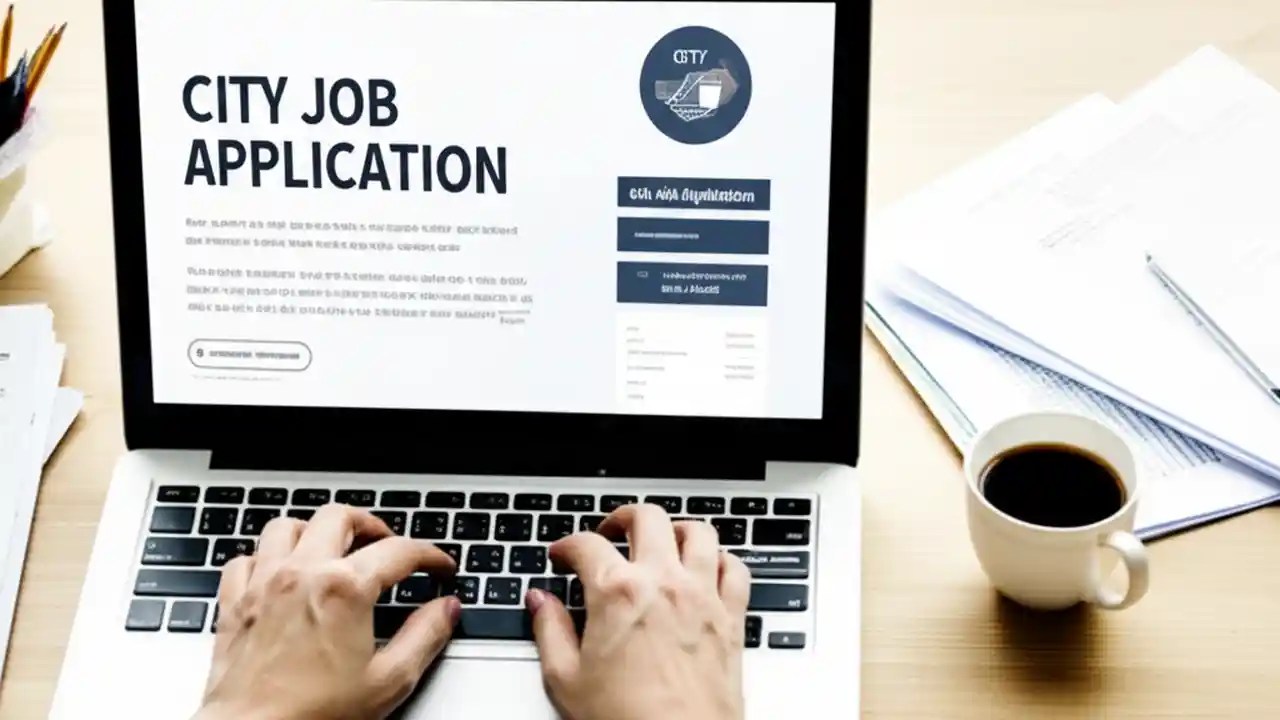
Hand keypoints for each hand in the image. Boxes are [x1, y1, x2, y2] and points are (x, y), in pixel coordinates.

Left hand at [195, 504, 460, 719]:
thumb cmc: (312, 716)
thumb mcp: (388, 681)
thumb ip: (425, 637)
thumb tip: (446, 610)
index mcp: (345, 588)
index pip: (400, 551)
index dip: (430, 555)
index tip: (439, 566)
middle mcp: (302, 573)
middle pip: (339, 517)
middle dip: (371, 525)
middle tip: (388, 544)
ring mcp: (263, 584)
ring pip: (287, 527)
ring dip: (314, 531)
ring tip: (333, 547)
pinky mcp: (234, 603)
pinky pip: (245, 559)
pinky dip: (265, 558)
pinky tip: (279, 572)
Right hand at [526, 504, 750, 719]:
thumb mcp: (567, 680)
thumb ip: (550, 631)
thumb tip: (540, 602)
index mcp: (618, 593)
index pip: (586, 544)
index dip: (567, 544)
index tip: (563, 555)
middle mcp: (664, 582)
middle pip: (646, 518)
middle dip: (621, 519)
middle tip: (609, 533)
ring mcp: (702, 596)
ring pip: (698, 532)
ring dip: (675, 530)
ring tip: (660, 541)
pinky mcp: (732, 617)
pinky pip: (735, 568)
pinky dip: (721, 560)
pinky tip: (707, 569)